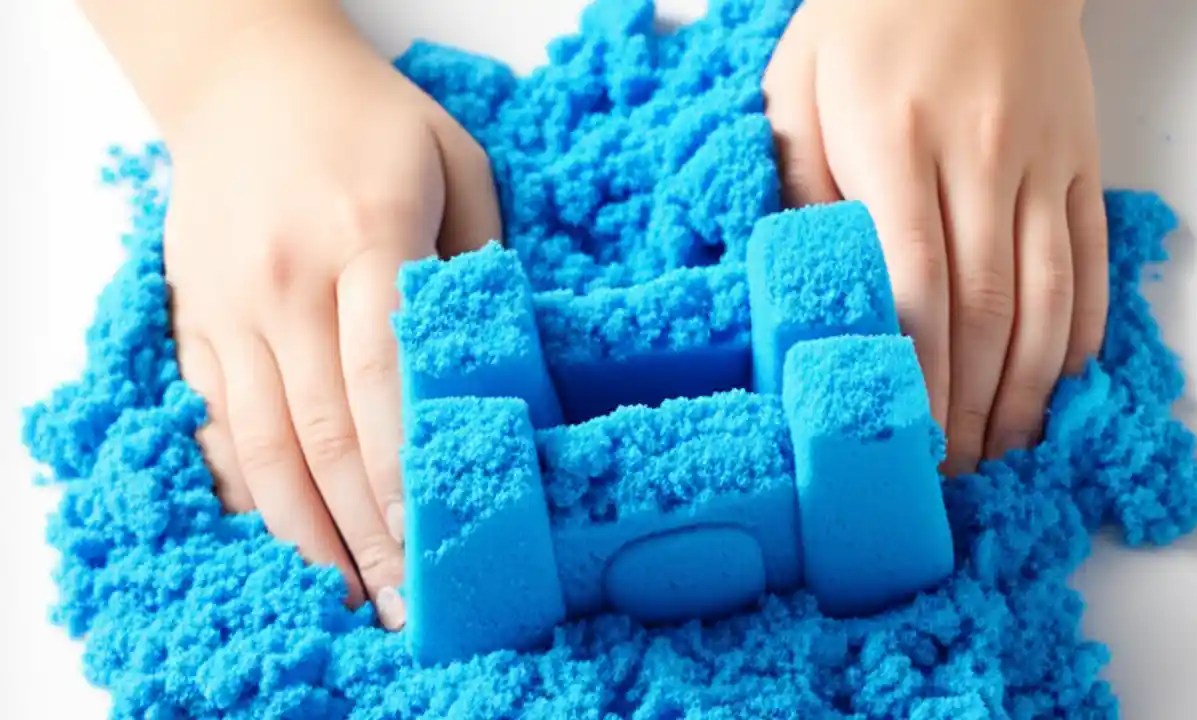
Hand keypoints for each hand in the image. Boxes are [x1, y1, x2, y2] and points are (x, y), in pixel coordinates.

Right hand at [161, 10, 499, 625]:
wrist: (247, 76)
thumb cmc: (368, 120)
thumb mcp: (455, 162)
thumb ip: (477, 261)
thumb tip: (496, 363)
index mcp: (365, 233)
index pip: (387, 375)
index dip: (409, 469)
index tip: (434, 539)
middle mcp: (286, 278)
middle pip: (326, 428)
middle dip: (365, 526)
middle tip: (398, 599)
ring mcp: (229, 303)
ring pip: (261, 440)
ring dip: (303, 527)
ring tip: (341, 590)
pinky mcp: (195, 317)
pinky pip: (217, 418)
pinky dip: (248, 483)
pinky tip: (282, 529)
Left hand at [764, 0, 1107, 473]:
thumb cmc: (869, 18)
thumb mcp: (799, 84)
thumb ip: (797, 182)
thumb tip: (804, 279)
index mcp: (894, 143)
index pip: (913, 284)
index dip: (914, 374)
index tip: (903, 434)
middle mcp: (977, 159)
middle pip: (982, 309)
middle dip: (965, 404)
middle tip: (948, 469)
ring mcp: (1040, 164)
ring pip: (1045, 298)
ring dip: (1024, 388)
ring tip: (999, 449)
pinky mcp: (1079, 165)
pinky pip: (1089, 263)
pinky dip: (1078, 332)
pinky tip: (1055, 382)